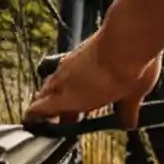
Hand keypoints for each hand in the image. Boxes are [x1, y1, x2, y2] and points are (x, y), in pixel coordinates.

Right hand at [23, 30, 161, 129]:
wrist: (127, 40)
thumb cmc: (125, 72)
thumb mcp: (130, 99)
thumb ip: (125, 112)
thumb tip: (128, 122)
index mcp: (69, 99)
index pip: (38, 109)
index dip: (33, 117)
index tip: (33, 123)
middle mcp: (63, 80)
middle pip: (45, 93)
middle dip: (52, 107)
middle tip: (65, 117)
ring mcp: (70, 61)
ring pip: (56, 78)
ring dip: (62, 90)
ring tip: (78, 98)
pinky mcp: (80, 48)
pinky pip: (69, 64)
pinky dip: (74, 74)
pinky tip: (88, 76)